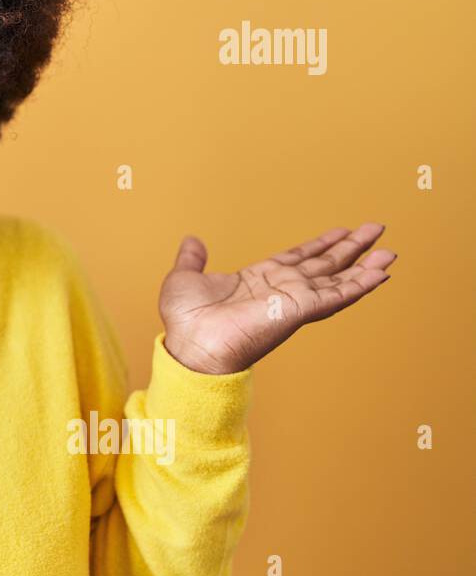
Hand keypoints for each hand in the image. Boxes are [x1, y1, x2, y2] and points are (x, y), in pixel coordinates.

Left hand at [159, 223, 395, 374]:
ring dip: (365, 265)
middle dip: (351, 248)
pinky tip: (381, 273)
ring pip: (337, 279)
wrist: (191, 346)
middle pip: (324, 264)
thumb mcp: (185, 278)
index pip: (297, 258)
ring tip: (390, 251)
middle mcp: (280, 289)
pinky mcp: (298, 310)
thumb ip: (192, 259)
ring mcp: (292, 300)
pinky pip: (335, 295)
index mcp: (258, 280)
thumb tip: (192, 240)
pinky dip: (360, 284)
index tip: (341, 231)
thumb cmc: (185, 321)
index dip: (320, 244)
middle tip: (376, 229)